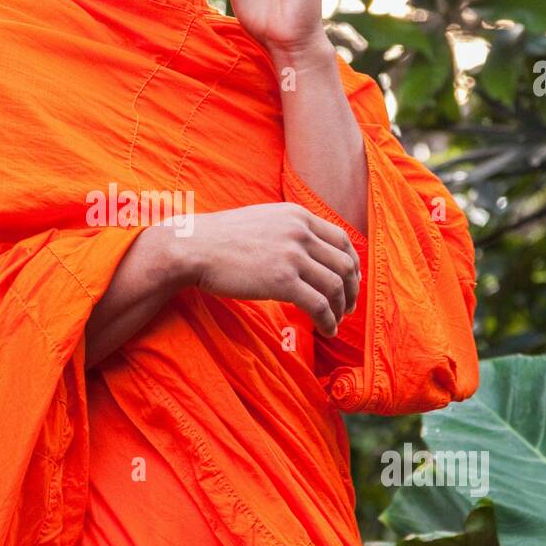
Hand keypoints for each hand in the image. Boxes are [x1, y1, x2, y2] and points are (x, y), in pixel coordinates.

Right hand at [169, 202, 359, 336]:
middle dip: (352, 289)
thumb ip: (288, 229)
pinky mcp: (282, 281)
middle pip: (344, 264)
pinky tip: (326, 330)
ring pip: (335, 286)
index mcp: (297, 216)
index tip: (351, 281)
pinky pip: (319, 305)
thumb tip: (305, 250)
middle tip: (348, 307)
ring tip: (335, 322)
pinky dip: (328, 321)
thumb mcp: (263, 220)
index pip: (342, 239)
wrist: (193, 247)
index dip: (352, 263)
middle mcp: (300, 232)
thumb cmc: (220, 239)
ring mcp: (292, 256)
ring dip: (341, 309)